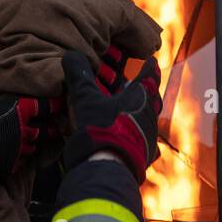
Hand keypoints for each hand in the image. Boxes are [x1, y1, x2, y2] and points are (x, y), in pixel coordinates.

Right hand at [0, 68, 63, 179]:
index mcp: (19, 109)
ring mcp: (16, 149)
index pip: (47, 107)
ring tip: (36, 139)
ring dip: (35, 142)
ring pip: (35, 147)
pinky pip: (21, 162)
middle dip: (54, 128)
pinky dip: (21, 158)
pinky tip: (18, 154)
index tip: (61, 103)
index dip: (56, 105)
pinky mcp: (7, 164)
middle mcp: (22, 129)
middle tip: (59, 126)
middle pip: (47, 131)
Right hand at [61, 50, 161, 182]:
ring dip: (138, 112)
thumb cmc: (101, 127)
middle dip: (143, 91)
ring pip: (147, 118)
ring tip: (127, 111)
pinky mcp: (145, 153)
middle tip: (134, 86)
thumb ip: (79, 76)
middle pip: (151, 97)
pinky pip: (142, 137)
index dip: (149, 66)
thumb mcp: (86, 99)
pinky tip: (125, 136)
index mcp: (141, 96)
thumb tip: (71, 55)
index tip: (151, 60)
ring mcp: (149, 135)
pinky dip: (134, 132)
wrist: (109, 167)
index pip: (149, 75)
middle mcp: (150, 113)